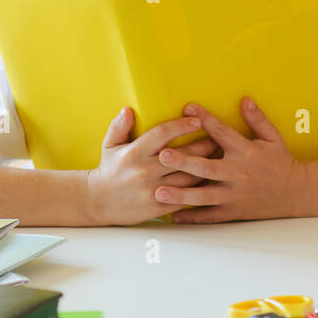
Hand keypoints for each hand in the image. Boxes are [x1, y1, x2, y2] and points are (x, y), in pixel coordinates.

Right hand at [85, 107, 219, 225]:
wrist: (97, 202)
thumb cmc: (108, 169)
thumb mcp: (109, 145)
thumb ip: (120, 127)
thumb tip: (129, 109)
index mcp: (134, 153)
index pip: (162, 134)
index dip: (182, 125)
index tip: (198, 120)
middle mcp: (145, 171)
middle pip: (183, 156)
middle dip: (204, 145)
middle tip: (219, 138)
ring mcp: (153, 190)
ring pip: (188, 178)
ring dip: (206, 168)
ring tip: (220, 159)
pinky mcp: (158, 207)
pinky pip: (184, 197)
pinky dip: (199, 189)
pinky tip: (211, 182)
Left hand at [157, 98, 308, 223]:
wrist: (296, 193)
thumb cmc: (281, 162)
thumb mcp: (273, 137)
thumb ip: (257, 119)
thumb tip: (244, 99)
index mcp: (246, 151)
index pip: (222, 133)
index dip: (205, 120)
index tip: (187, 108)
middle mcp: (238, 173)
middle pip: (207, 168)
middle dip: (184, 162)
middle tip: (163, 156)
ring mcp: (235, 195)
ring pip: (204, 196)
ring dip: (181, 194)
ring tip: (159, 192)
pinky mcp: (234, 211)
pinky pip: (211, 216)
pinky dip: (192, 217)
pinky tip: (174, 216)